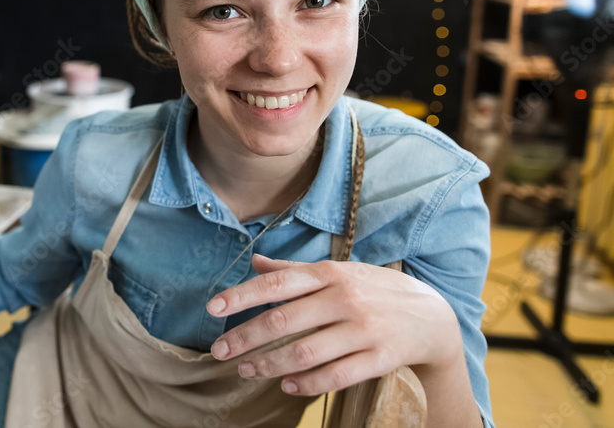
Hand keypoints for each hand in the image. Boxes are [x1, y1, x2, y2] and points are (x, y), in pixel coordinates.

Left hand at [206, 253, 460, 395]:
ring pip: (306, 351)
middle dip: (247, 337)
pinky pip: (336, 375)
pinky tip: (286, 385)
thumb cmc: (375, 290)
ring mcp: (363, 329)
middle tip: (220, 351)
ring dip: (270, 364)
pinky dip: (307, 383)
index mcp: (330, 273)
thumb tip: (256, 261)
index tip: (213, 309)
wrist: (433, 316)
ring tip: (247, 370)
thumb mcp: (340, 270)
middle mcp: (344, 298)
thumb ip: (295, 269)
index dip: (242, 295)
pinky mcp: (379, 358)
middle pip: (285, 319)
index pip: (277, 283)